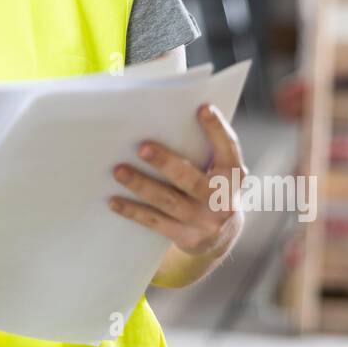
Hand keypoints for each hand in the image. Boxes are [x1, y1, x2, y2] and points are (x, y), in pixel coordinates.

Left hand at [108, 103, 247, 257]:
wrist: (221, 236)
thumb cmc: (210, 186)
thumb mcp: (218, 170)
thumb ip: (203, 148)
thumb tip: (164, 118)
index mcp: (233, 175)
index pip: (229, 149)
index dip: (217, 129)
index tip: (203, 108)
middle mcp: (223, 200)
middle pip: (191, 180)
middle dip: (166, 163)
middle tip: (142, 147)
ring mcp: (205, 222)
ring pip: (168, 201)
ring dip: (141, 185)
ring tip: (118, 171)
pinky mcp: (188, 238)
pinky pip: (155, 222)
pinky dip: (133, 211)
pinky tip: (113, 200)